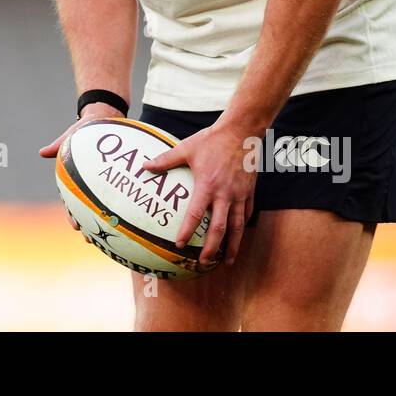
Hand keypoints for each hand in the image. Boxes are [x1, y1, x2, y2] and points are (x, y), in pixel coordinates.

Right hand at [40, 102, 126, 229]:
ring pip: (104, 206)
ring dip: (105, 222)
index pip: (72, 202)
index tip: (76, 226)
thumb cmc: (85, 128)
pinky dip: (123, 204)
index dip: (73, 215)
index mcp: (75, 178)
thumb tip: (42, 152)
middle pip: (87, 210)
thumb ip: (58, 145)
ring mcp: (104, 182)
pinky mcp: (116, 177)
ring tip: (112, 238)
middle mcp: (89, 183)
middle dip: (89, 226)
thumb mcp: (71, 136)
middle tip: (92, 240)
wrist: (103, 117)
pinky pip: (120, 192)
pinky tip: (131, 217)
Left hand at [142, 121, 257, 265]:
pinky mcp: (250, 192)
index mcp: (207, 185)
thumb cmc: (212, 139)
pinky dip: (242, 228)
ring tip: (226, 261)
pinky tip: (238, 237)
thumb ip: (166, 160)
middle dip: (211, 249)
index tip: (179, 245)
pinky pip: (247, 214)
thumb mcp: (187, 148)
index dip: (187, 231)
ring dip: (232, 246)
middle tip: (203, 263)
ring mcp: (240, 194)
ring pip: (237, 227)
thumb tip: (145, 166)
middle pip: (219, 229)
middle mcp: (225, 194)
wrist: (242, 131)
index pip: (196, 214)